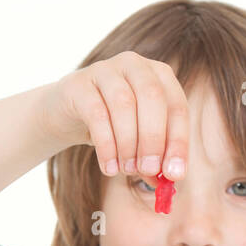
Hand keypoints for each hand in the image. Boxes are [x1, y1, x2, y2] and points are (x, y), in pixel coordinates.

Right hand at [37, 50, 189, 180]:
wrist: (67, 115)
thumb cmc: (111, 126)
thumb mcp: (138, 143)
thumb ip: (155, 159)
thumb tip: (169, 181)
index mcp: (159, 75)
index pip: (177, 106)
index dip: (178, 142)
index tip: (175, 174)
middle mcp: (134, 65)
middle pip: (152, 97)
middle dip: (153, 139)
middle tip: (149, 170)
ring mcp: (105, 70)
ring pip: (124, 105)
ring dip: (128, 144)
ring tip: (126, 170)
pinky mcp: (79, 84)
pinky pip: (96, 114)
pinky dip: (106, 145)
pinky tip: (108, 167)